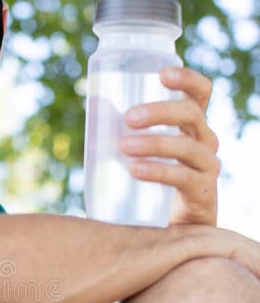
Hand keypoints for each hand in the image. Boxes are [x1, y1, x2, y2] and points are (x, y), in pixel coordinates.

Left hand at [121, 67, 219, 225]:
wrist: (169, 228)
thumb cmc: (151, 181)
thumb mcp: (138, 150)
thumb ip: (120, 128)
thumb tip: (96, 103)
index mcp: (191, 125)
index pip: (200, 93)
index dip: (187, 79)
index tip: (162, 74)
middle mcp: (205, 141)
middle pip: (192, 113)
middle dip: (160, 111)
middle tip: (129, 117)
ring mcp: (207, 167)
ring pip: (187, 145)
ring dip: (155, 143)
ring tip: (124, 145)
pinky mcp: (203, 193)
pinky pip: (183, 177)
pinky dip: (158, 172)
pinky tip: (135, 170)